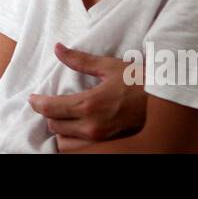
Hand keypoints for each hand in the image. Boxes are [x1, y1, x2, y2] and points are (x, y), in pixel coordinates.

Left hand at [28, 43, 146, 147]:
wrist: (165, 99)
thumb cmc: (137, 80)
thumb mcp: (108, 66)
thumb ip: (79, 60)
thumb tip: (58, 49)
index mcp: (90, 104)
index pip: (51, 109)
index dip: (37, 103)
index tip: (32, 98)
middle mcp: (92, 126)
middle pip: (55, 127)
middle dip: (49, 115)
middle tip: (50, 104)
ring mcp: (101, 139)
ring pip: (65, 143)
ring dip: (60, 131)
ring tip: (63, 118)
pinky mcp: (109, 145)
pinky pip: (80, 149)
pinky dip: (72, 140)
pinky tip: (75, 129)